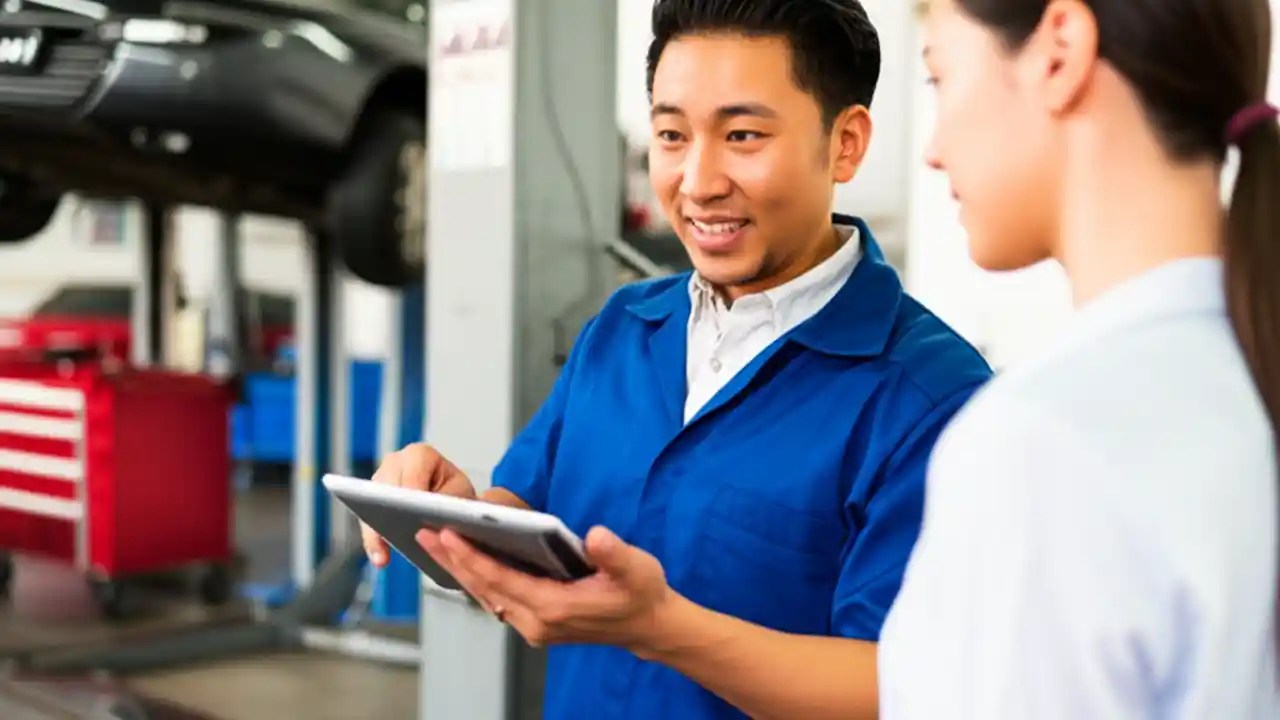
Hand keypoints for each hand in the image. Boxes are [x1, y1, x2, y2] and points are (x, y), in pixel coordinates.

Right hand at [361, 443, 474, 567]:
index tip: (413, 507)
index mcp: (420, 456)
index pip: (413, 469)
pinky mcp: (372, 503)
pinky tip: (380, 559)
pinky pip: (369, 522)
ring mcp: (381, 483)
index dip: (412, 487)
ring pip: (372, 505)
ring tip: (382, 557)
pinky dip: (374, 541)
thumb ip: (452, 503)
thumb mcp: (461, 496)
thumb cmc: (455, 494)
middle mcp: (396, 463)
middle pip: (387, 486)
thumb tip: (441, 520)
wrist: (449, 502)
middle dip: (389, 511)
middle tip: (392, 534)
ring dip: (376, 531)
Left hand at [417, 525, 677, 652]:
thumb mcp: (637, 568)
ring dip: (460, 570)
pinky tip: (464, 561)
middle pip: (484, 588)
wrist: (648, 625)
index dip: (472, 557)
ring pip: (487, 596)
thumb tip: (595, 537)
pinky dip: (478, 580)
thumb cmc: (640, 593)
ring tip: (436, 542)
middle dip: (453, 560)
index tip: (447, 534)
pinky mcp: (535, 624)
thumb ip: (614, 553)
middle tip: (424, 532)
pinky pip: (498, 600)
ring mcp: (534, 626)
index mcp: (556, 607)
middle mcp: (538, 622)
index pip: (501, 579)